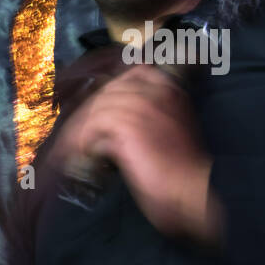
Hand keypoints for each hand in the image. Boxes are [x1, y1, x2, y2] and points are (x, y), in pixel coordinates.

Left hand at [48, 67, 221, 243]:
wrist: (192, 189)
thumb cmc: (181, 170)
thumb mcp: (169, 133)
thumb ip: (149, 119)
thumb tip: (115, 122)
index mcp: (170, 92)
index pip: (133, 75)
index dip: (110, 92)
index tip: (97, 110)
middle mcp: (156, 94)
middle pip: (109, 91)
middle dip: (89, 112)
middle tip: (75, 133)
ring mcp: (142, 107)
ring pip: (97, 109)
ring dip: (81, 130)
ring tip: (72, 147)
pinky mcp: (128, 126)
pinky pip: (93, 126)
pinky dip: (83, 141)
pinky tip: (82, 153)